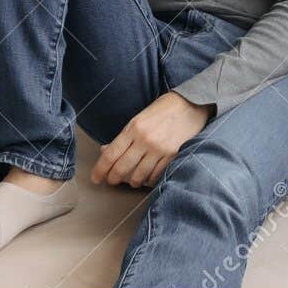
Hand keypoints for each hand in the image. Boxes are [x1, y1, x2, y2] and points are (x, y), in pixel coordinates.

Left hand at [90, 90, 211, 187]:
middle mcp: (145, 140)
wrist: (191, 105)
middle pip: (122, 168)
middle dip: (113, 178)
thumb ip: (124, 137)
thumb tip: (105, 151)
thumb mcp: (139, 118)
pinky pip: (155, 176)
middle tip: (111, 181)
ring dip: (132, 181)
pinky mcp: (173, 156)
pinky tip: (146, 177)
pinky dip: (148, 180)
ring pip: (138, 176)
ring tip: (131, 180)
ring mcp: (160, 149)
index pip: (111, 155)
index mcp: (134, 128)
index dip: (100, 170)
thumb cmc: (163, 110)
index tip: (96, 178)